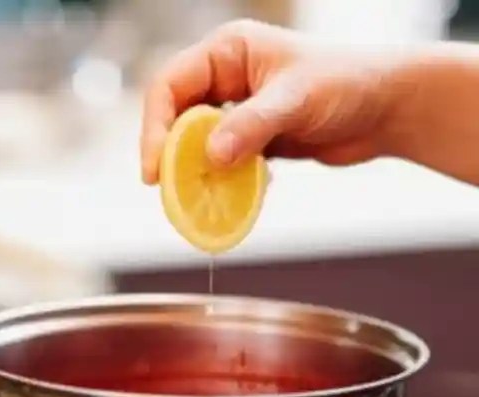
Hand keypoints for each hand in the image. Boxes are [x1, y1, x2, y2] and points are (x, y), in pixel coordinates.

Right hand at [140, 20, 404, 183]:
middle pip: (175, 116)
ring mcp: (237, 107)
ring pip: (195, 141)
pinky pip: (221, 160)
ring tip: (196, 196)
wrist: (391, 108)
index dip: (155, 126)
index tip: (155, 166)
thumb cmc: (349, 83)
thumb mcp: (296, 100)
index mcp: (227, 51)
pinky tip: (237, 194)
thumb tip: (209, 157)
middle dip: (170, 152)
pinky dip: (223, 179)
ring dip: (195, 170)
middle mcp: (225, 77)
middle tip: (167, 187)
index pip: (170, 85)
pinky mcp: (250, 136)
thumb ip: (251, 126)